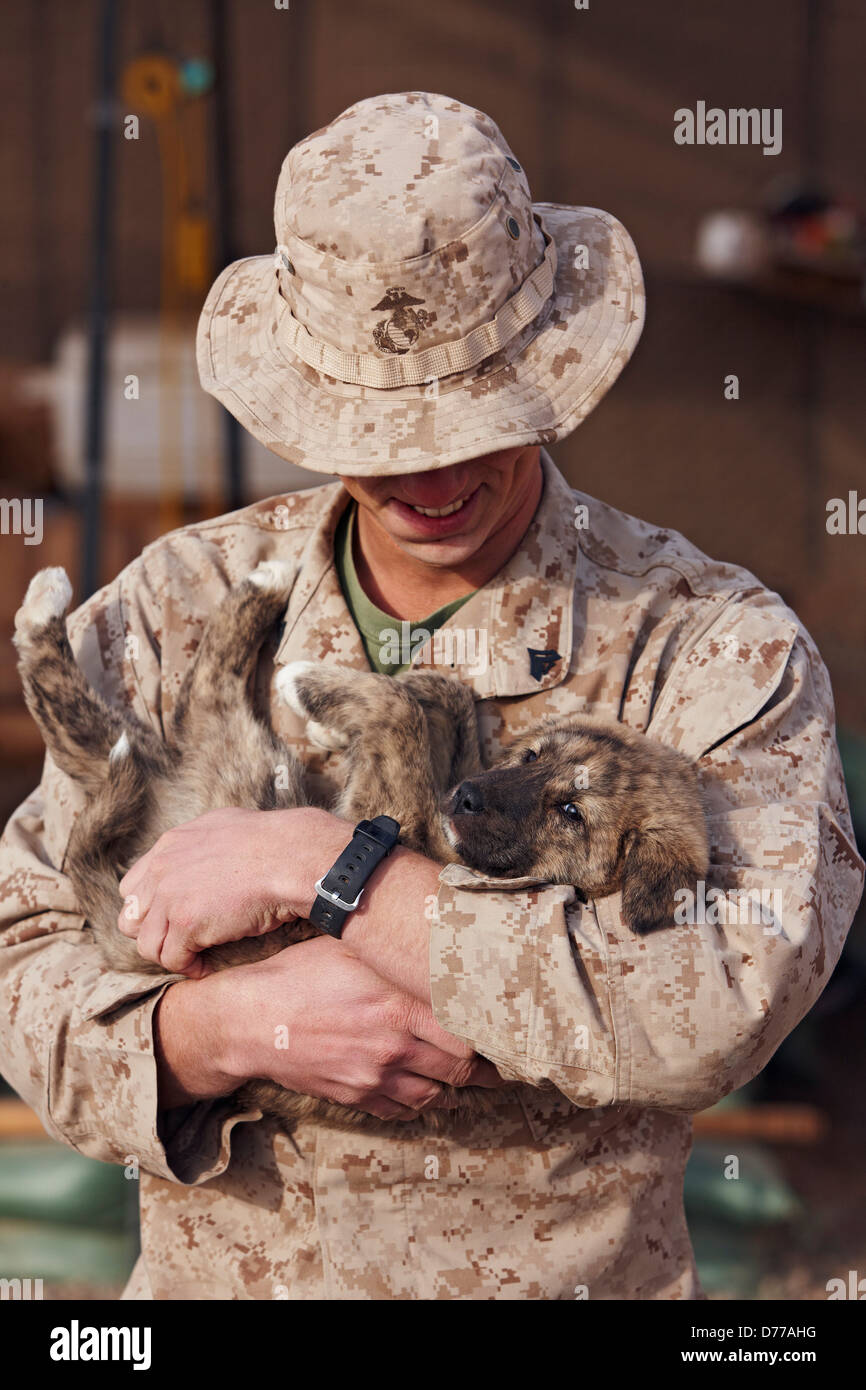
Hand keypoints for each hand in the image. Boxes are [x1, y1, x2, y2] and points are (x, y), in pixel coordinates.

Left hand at [118, 806, 339, 976]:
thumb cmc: (273, 844)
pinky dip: (190, 968)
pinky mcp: (186, 922)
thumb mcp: (223, 827)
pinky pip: (173, 959)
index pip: (132, 888)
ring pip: (147, 945)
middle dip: (153, 934)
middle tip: (181, 942)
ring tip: (195, 958)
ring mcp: (171, 897)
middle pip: (130, 918)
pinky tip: (207, 966)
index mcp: (169, 846)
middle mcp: (162, 870)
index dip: (150, 909)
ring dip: (170, 956)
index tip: (173, 920)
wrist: (292, 857)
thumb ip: (198, 845)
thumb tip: (201, 858)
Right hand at [156, 933, 504, 1120]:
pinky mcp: (355, 1097)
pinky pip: (401, 1110)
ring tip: (467, 1074)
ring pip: (434, 1094)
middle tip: (501, 1060)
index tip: (504, 1029)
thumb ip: (395, 953)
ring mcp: (374, 1078)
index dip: (491, 1035)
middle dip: (484, 1068)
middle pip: (460, 1070)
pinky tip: (424, 1087)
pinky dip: (419, 1101)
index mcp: (398, 1008)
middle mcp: (393, 1048)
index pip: (467, 1033)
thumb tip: (434, 937)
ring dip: (453, 1085)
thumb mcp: (349, 949)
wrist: (248, 1021)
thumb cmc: (298, 974)